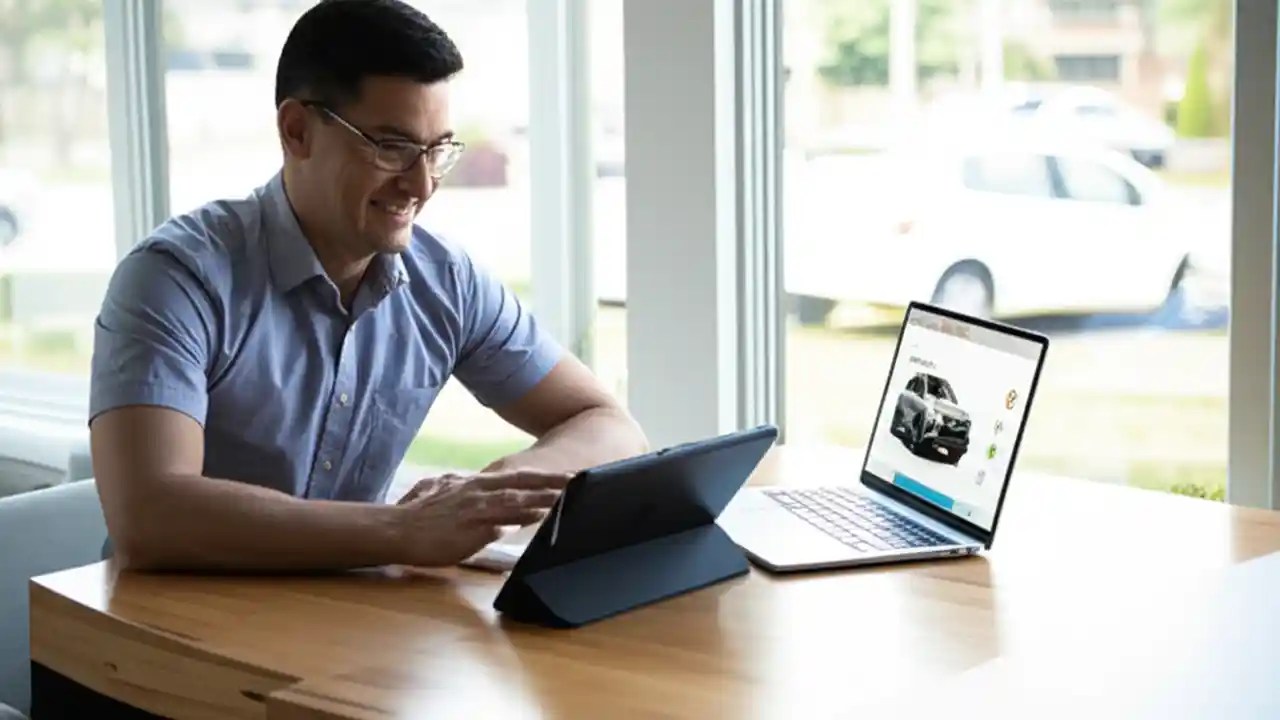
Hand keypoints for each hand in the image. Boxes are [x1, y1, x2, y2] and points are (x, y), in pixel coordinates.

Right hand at [393, 469, 571, 566]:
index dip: (541, 477)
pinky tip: (543, 514)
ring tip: (571, 494)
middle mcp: (479, 489)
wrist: (396, 530)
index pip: (516, 477)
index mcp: (475, 486)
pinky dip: (525, 512)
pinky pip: (504, 514)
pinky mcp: (471, 521)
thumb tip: (499, 522)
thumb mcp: (450, 507)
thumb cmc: (419, 523)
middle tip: (580, 478)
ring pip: (519, 494)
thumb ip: (475, 510)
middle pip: (524, 480)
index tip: (565, 477)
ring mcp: (476, 503)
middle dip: (553, 479)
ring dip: (546, 493)